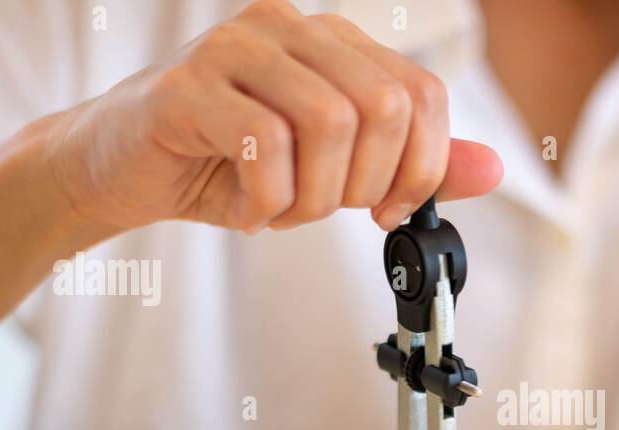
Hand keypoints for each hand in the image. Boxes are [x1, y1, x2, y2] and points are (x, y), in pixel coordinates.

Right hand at [46, 0, 501, 233]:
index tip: (387, 210)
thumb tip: (495, 169)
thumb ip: (413, 167)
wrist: (123, 169)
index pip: (421, 94)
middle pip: (383, 108)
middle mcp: (289, 29)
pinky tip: (248, 212)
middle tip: (324, 211)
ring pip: (328, 123)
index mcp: (331, 42)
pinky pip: (265, 146)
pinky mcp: (188, 87)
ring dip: (313, 198)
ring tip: (280, 210)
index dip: (422, 167)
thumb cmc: (230, 166)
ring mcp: (235, 48)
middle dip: (367, 186)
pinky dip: (268, 202)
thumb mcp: (336, 173)